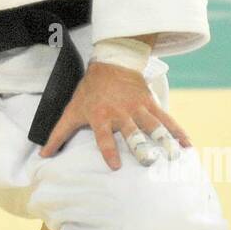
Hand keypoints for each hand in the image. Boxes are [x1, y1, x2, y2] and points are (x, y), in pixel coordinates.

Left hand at [40, 60, 190, 170]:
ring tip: (175, 156)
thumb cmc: (89, 91)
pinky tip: (187, 145)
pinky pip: (166, 118)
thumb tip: (43, 155)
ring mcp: (138, 108)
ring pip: (153, 126)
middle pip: (132, 133)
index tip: (115, 166)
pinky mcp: (150, 104)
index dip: (108, 150)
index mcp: (101, 117)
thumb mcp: (72, 110)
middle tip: (150, 161)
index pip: (104, 136)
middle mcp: (121, 114)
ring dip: (164, 141)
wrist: (112, 63)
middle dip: (141, 147)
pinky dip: (178, 131)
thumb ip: (58, 134)